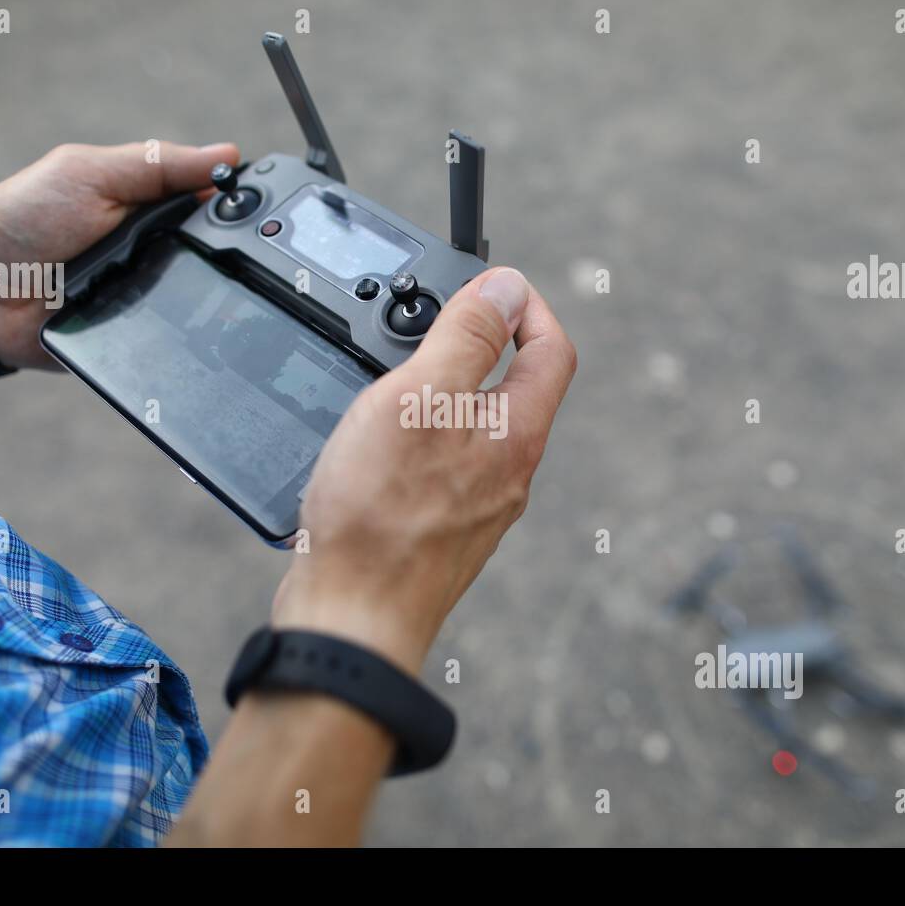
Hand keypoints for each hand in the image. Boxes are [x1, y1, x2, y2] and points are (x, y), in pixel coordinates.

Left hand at [0, 140, 238, 368]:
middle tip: (245, 255)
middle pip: (216, 255)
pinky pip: (173, 339)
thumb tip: (228, 156)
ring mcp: (148, 296)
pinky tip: (196, 330)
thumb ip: (157, 164)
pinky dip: (182, 334)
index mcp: (150, 206)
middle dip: (230, 255)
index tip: (264, 207)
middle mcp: (156, 251)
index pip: (211, 205)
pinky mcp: (137, 336)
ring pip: (202, 300)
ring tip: (218, 294)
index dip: (239, 205)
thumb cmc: (24, 218)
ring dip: (208, 296)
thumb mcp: (91, 174)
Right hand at [271, 267, 576, 673]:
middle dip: (478, 344)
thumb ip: (466, 338)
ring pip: (473, 429)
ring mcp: (477, 508)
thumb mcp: (420, 398)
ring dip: (442, 392)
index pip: (552, 350)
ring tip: (394, 378)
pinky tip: (377, 444)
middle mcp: (508, 473)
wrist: (352, 619)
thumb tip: (505, 287)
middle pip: (515, 388)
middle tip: (430, 324)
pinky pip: (441, 466)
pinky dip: (418, 437)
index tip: (488, 285)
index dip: (527, 306)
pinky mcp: (440, 531)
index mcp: (516, 434)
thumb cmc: (380, 516)